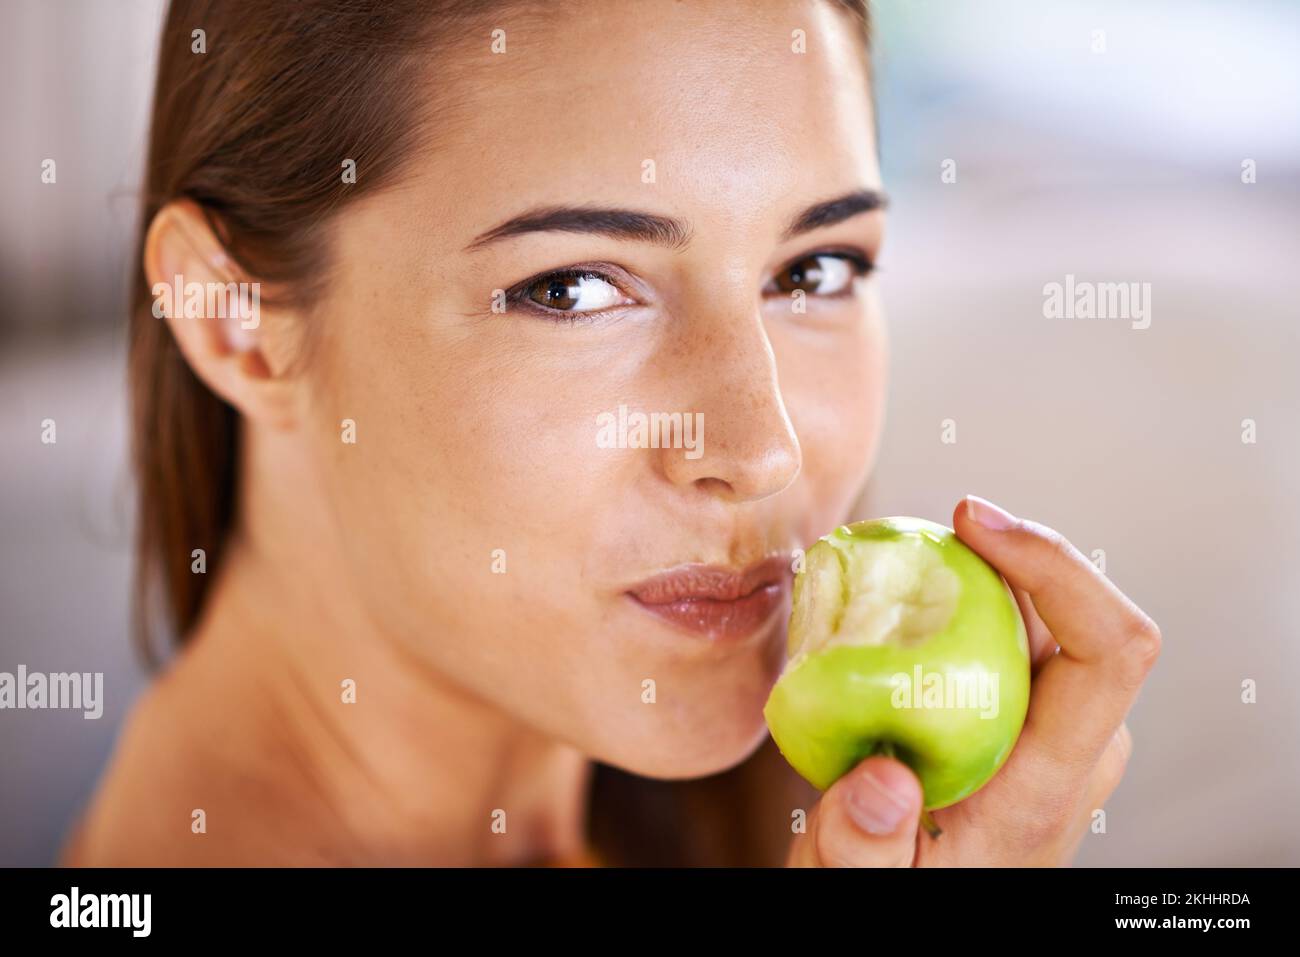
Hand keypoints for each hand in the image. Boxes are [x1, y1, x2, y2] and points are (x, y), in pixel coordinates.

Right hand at [786, 495, 1160, 866]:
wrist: (924, 906)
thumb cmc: (895, 896)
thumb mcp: (854, 890)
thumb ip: (861, 848)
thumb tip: (884, 782)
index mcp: (1048, 783)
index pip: (1110, 646)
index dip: (1055, 563)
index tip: (971, 523)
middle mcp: (1076, 747)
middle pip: (1069, 610)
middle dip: (994, 554)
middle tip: (903, 542)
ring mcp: (1062, 732)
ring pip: (1044, 617)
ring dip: (980, 574)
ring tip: (899, 567)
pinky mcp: (1039, 721)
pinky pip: (1019, 636)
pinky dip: (970, 601)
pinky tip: (911, 604)